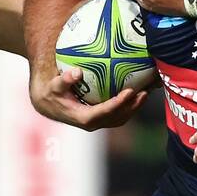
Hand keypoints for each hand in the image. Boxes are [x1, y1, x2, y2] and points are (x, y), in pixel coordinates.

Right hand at [30, 65, 145, 130]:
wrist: (50, 105)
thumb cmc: (52, 93)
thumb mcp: (54, 86)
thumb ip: (65, 80)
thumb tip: (77, 72)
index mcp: (84, 118)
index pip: (106, 112)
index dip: (119, 103)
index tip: (130, 91)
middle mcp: (94, 123)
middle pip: (119, 117)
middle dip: (133, 106)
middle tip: (145, 91)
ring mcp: (99, 122)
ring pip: (122, 117)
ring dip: (135, 107)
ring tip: (147, 92)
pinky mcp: (102, 118)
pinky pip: (120, 114)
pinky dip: (130, 105)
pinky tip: (138, 92)